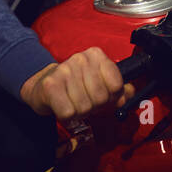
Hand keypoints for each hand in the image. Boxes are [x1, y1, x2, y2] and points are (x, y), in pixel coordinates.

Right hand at [19, 48, 134, 118]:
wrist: (43, 86)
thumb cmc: (76, 86)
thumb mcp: (100, 84)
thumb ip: (120, 90)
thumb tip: (128, 96)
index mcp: (96, 55)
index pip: (116, 85)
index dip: (111, 97)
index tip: (103, 95)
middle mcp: (81, 59)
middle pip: (101, 98)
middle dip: (94, 107)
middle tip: (84, 100)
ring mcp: (65, 70)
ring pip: (85, 108)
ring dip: (79, 112)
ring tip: (72, 102)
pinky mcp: (51, 85)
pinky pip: (69, 112)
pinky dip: (67, 116)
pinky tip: (62, 106)